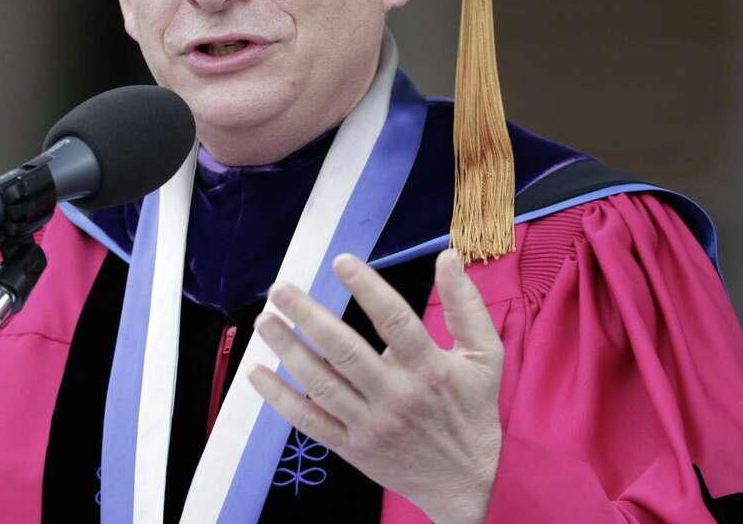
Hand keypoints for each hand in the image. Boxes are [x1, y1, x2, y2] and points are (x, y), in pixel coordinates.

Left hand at [249, 249, 502, 523]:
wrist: (467, 485)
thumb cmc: (474, 413)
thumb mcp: (485, 357)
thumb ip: (467, 306)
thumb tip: (448, 257)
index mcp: (428, 368)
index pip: (394, 321)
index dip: (368, 288)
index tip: (341, 261)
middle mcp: (396, 395)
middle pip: (345, 351)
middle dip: (308, 317)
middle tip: (280, 290)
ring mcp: (370, 423)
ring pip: (321, 384)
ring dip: (288, 351)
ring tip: (265, 322)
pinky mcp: (352, 447)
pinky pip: (309, 422)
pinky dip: (280, 399)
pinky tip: (257, 374)